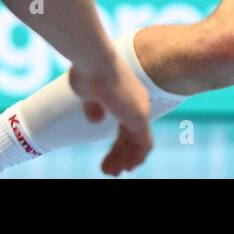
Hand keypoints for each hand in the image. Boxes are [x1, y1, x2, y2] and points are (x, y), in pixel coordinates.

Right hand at [69, 52, 153, 175]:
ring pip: (137, 142)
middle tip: (110, 170)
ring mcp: (139, 109)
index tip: (110, 156)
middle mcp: (137, 101)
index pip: (126, 124)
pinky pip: (145, 144)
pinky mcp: (139, 117)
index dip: (119, 142)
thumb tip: (97, 119)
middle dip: (120, 153)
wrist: (94, 60)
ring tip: (112, 172)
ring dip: (125, 159)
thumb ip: (94, 106)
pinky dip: (137, 157)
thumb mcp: (88, 92)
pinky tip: (128, 167)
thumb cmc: (88, 71)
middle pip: (131, 135)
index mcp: (125, 95)